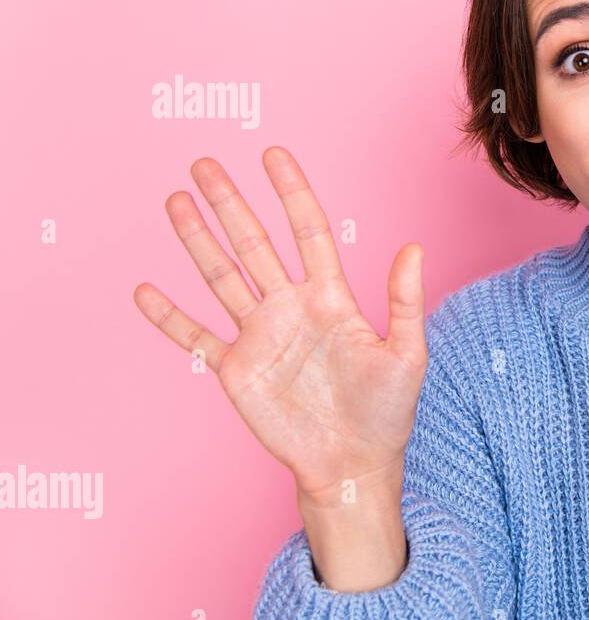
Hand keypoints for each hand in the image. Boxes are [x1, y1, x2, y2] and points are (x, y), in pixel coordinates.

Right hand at [133, 147, 427, 507]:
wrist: (354, 465)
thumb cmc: (387, 412)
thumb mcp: (406, 354)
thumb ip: (404, 301)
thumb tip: (414, 247)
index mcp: (332, 298)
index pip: (308, 232)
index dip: (291, 193)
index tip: (273, 154)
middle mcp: (291, 308)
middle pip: (255, 243)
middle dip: (230, 203)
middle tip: (205, 163)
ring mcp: (260, 336)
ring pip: (221, 277)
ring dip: (197, 240)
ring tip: (176, 201)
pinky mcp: (236, 369)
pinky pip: (195, 337)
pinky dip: (169, 317)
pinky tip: (145, 290)